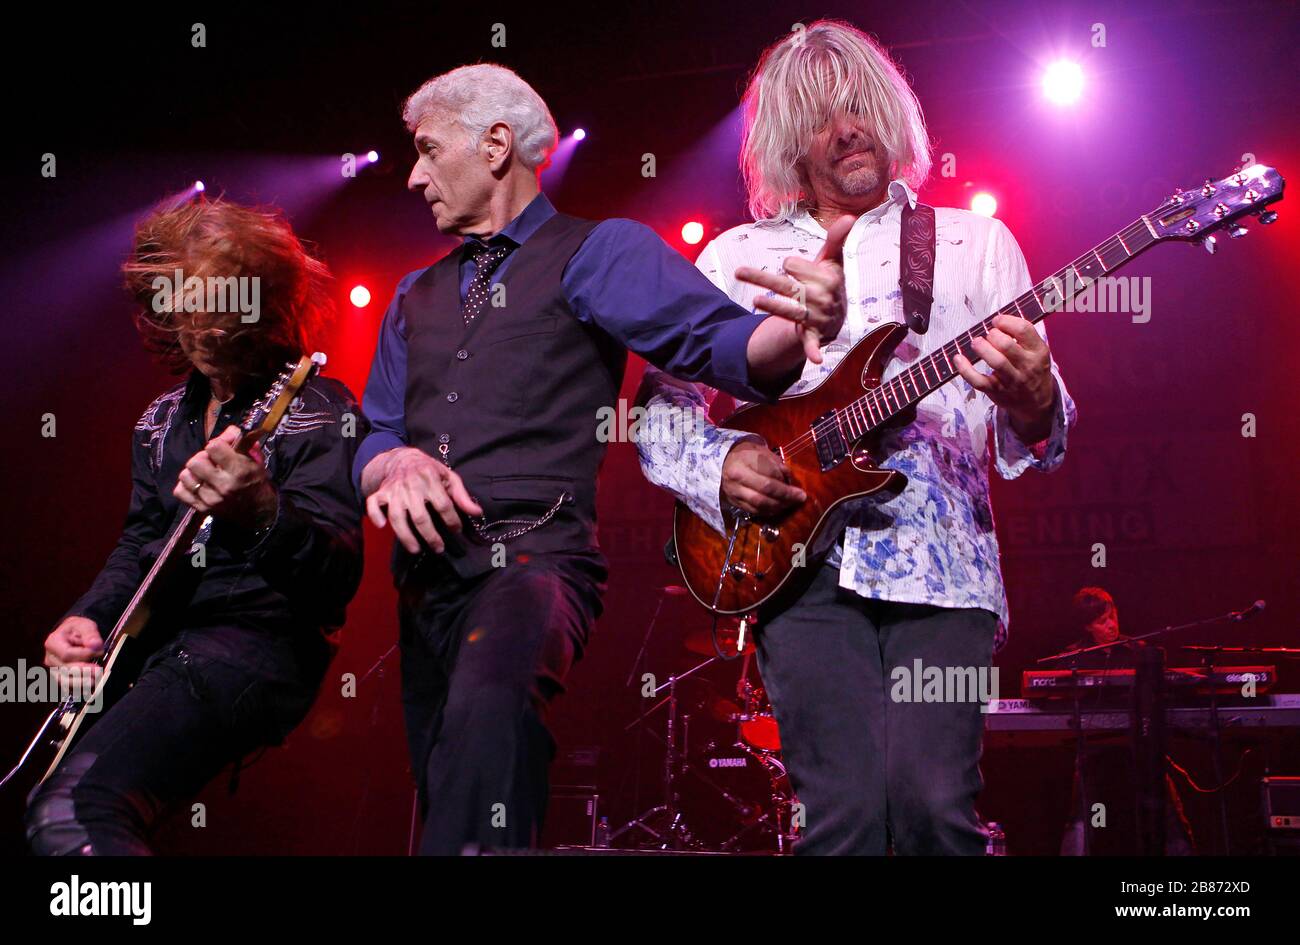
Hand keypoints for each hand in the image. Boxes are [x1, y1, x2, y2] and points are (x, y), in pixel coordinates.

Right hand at [44, 616, 103, 686]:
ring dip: (80, 683)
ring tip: (95, 681)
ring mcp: (54, 669)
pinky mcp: (61, 677)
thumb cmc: (78, 629)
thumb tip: (95, 645)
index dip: (83, 655)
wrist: (74, 634)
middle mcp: (50, 658)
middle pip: (65, 669)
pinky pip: (68, 686)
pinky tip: (90, 686)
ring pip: (64, 681)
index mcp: (53, 643)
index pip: (66, 654)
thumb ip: (91, 634)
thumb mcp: (85, 625)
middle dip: (84, 671)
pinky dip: (79, 688)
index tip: (99, 652)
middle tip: (99, 671)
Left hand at [174, 425, 277, 530]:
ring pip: (185, 476)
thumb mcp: (255, 460)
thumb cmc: (256, 482)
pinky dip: (185, 486)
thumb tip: (230, 431)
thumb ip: (242, 443)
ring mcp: (211, 498)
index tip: (221, 449)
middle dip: (202, 458)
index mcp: (239, 470)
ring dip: (192, 472)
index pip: (214, 447)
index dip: (216, 444)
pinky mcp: (202, 508)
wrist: (259, 512)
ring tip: (202, 474)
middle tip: (210, 462)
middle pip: (195, 462)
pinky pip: (180, 492)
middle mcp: (224, 485)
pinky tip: (196, 484)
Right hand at [364, 447, 482, 553]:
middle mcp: (411, 485)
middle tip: (439, 548)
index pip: (443, 505)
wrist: (403, 458)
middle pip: (420, 517)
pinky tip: (382, 526)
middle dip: (430, 536)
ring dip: (406, 535)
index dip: (452, 520)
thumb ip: (462, 496)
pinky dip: (375, 515)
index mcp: (430, 479)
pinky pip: (373, 504)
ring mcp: (394, 490)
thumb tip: (477, 513)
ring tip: (416, 549)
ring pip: (397, 516)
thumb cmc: (430, 471)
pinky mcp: (381, 493)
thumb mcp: (449, 477)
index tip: (456, 530)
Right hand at [721, 439, 806, 516]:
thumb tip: (789, 479)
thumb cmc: (745, 454)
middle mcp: (738, 476)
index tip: (797, 485)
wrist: (721, 463)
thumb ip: (776, 463)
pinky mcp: (734, 502)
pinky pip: (754, 510)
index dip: (786, 480)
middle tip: (800, 498)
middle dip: (786, 495)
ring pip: (760, 503)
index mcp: (745, 459)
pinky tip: (778, 508)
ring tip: (790, 504)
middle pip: (766, 490)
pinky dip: (768, 511)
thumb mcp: (760, 451)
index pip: (770, 472)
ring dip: (779, 506)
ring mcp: (734, 491)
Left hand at [735, 214, 854, 364]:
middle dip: (763, 279)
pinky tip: (815, 360)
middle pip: (786, 285)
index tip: (793, 271)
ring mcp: (819, 317)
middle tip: (738, 272)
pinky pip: (814, 344)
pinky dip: (814, 351)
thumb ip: (837, 239)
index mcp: (828, 277)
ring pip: (791, 311)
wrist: (837, 315)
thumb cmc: (830, 283)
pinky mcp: (814, 335)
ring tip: (756, 301)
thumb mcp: (833, 261)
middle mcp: (823, 297)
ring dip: (776, 308)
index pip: (793, 266)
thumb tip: (850, 216)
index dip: (789, 266)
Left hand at [953, 314, 1056, 439]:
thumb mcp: (1037, 351)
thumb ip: (1023, 336)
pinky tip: (958, 358)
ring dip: (982, 348)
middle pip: (1007, 346)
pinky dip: (965, 370)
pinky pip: (979, 381)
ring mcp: (1011, 380)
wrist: (1036, 403)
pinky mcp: (996, 391)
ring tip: (976, 342)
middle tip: (988, 334)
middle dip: (993, 335)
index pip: (1024, 330)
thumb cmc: (1032, 370)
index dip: (1007, 321)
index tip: (997, 321)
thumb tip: (999, 319)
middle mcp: (1026, 365)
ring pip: (996, 362)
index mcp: (1038, 351)